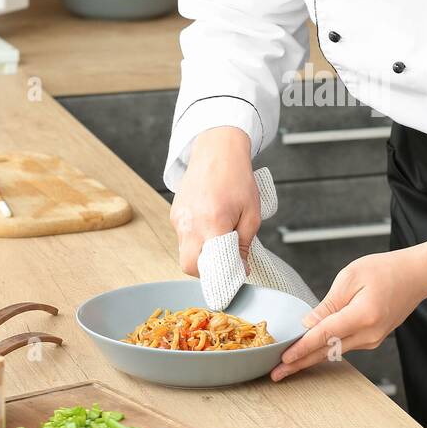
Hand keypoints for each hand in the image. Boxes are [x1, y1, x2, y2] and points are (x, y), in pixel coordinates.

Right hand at [169, 126, 257, 276]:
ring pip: (184, 252)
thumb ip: (244, 244)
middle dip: (206, 272)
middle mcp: (190, 224)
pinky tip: (209, 225)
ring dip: (201, 254)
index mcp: (213, 224)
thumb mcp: (251, 213)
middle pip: (189, 266)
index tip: (236, 277)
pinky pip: (182, 237)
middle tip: (224, 263)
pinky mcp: (174, 214)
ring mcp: (178, 219)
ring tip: (219, 238)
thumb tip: (241, 268)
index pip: (211, 267)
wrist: (217, 150)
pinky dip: (195, 240)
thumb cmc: (237, 178)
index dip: (223, 277)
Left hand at [270, 239, 426, 380]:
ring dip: (311, 357)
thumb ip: (329, 304)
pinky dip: (326, 349)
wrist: (417, 276)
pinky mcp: (373, 339)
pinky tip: (310, 351)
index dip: (301, 348)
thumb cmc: (386, 269)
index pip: (324, 335)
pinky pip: (344, 346)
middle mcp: (370, 333)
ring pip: (335, 351)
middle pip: (327, 351)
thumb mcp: (351, 277)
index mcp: (363, 315)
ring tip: (288, 365)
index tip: (283, 358)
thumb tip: (309, 324)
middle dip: (300, 363)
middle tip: (277, 374)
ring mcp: (373, 339)